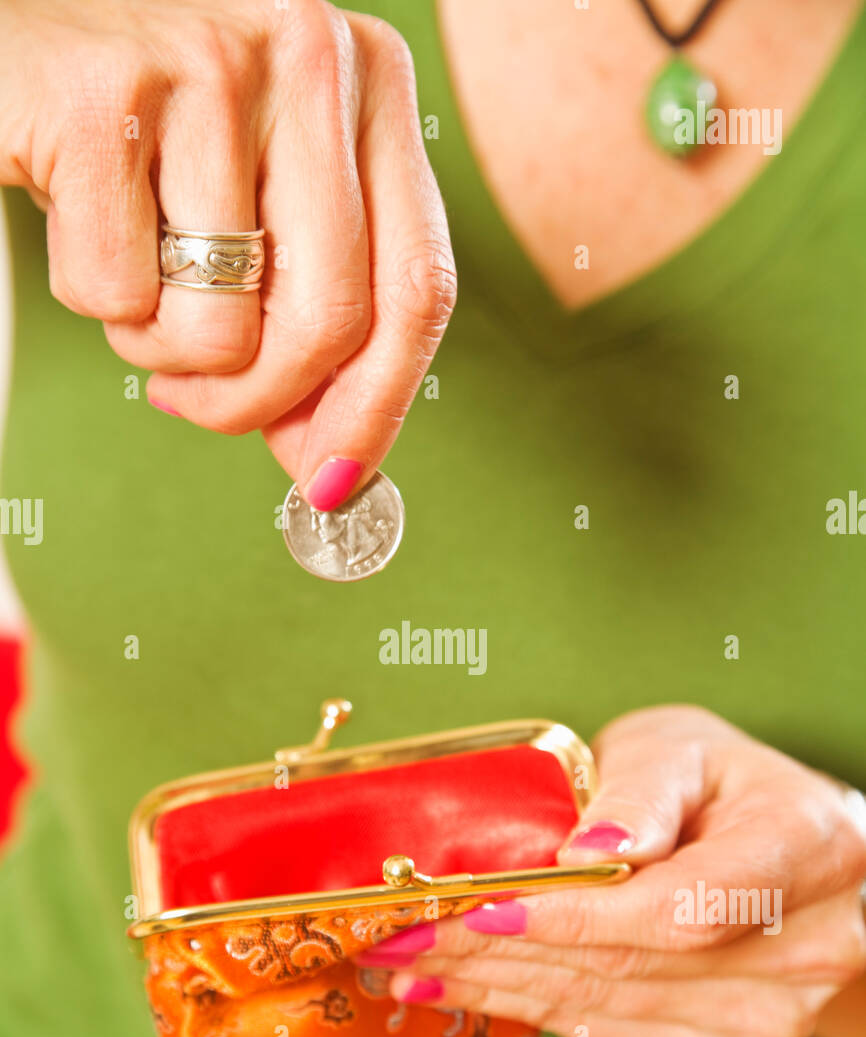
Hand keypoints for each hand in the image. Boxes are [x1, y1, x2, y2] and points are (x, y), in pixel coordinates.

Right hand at [0, 0, 454, 504]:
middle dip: (259, 404)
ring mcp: (213, 65)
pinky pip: (120, 294)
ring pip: (223, 328)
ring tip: (134, 275)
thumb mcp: (262, 200)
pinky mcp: (107, 94)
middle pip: (332, 324)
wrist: (16, 36)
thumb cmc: (147, 134)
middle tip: (199, 405)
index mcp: (373, 83)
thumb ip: (315, 312)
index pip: (420, 287)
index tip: (332, 479)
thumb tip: (330, 465)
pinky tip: (80, 224)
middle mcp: (313, 59)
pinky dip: (94, 299)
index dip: (378, 407)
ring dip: (162, 348)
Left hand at [357, 706, 865, 1036]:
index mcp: (798, 850)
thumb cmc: (725, 787)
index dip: (574, 917)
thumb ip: (642, 789)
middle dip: (493, 949)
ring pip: (604, 1008)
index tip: (480, 907)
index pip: (679, 907)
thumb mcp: (684, 748)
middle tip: (395, 932)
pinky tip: (460, 990)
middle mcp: (798, 947)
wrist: (787, 859)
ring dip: (492, 986)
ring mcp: (764, 1015)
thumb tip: (591, 847)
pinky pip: (606, 1033)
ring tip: (403, 963)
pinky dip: (525, 1009)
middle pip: (625, 964)